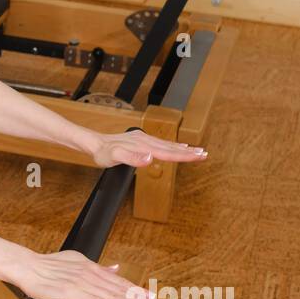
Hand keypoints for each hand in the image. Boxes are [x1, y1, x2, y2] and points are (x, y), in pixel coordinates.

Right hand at [9, 252, 157, 298]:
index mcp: (91, 268)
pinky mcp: (73, 292)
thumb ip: (97, 267)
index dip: (137, 290)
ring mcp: (82, 283)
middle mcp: (90, 274)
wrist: (27, 267)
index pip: (119, 281)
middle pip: (120, 288)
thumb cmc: (47, 266)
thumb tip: (115, 268)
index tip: (152, 297)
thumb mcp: (76, 260)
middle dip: (141, 298)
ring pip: (112, 295)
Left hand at [88, 128, 206, 168]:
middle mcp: (146, 141)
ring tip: (197, 151)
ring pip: (167, 145)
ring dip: (183, 148)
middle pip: (171, 147)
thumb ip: (132, 158)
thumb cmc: (103, 152)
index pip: (167, 152)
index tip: (198, 156)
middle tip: (205, 154)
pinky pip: (161, 143)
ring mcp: (143, 139)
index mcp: (143, 146)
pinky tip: (177, 147)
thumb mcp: (114, 157)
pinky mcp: (140, 140)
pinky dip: (172, 146)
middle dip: (189, 152)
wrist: (94, 143)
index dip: (184, 155)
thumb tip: (150, 159)